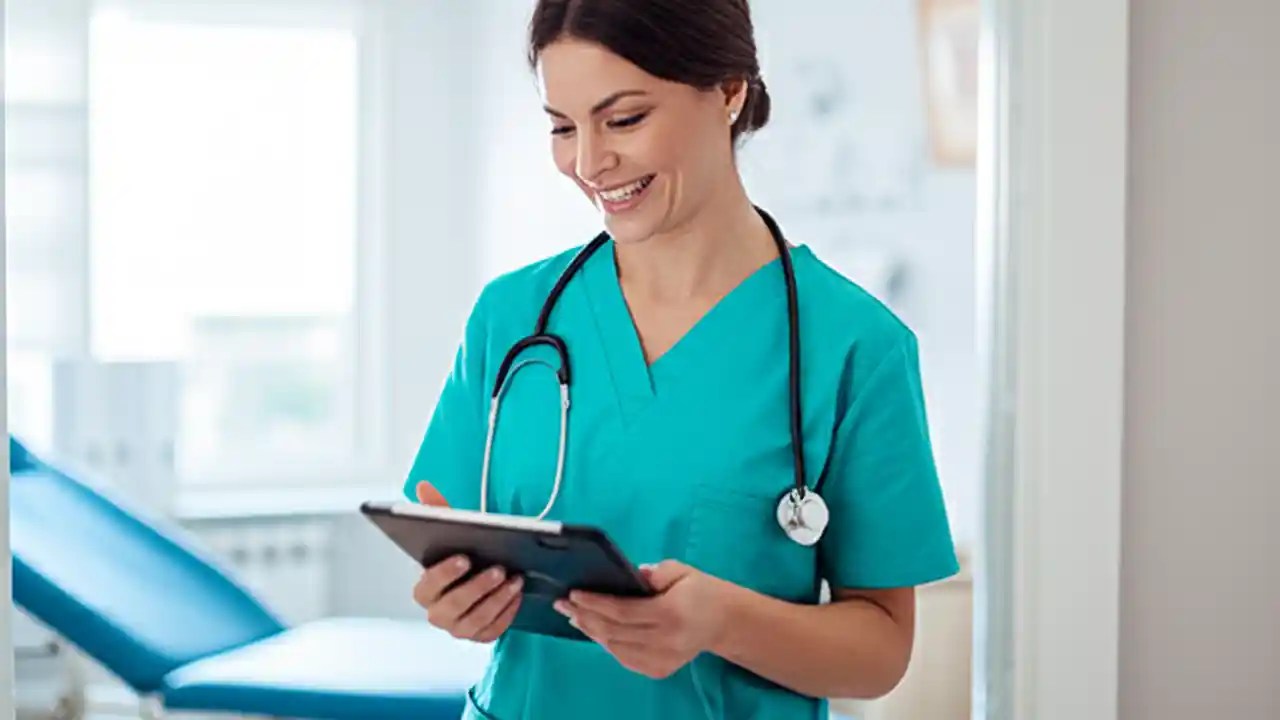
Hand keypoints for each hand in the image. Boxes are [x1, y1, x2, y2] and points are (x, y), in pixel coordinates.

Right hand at [410, 481, 522, 642]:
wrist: (478, 577)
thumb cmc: (462, 554)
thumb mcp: (450, 531)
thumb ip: (436, 510)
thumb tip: (424, 487)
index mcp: (425, 590)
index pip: (428, 586)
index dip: (445, 574)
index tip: (465, 558)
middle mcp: (437, 613)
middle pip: (453, 606)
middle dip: (477, 587)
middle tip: (499, 569)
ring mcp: (458, 628)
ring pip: (475, 621)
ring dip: (497, 600)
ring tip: (515, 580)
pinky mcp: (480, 635)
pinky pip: (493, 631)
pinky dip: (507, 614)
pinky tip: (517, 595)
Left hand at [555, 560, 734, 679]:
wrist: (726, 621)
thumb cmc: (701, 590)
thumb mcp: (680, 570)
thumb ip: (651, 573)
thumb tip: (620, 579)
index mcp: (671, 613)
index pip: (622, 611)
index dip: (595, 603)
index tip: (574, 593)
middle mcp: (666, 641)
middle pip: (614, 632)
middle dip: (585, 616)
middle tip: (564, 604)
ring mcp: (662, 660)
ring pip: (616, 649)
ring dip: (591, 632)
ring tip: (575, 616)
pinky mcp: (660, 670)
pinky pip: (625, 659)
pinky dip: (607, 645)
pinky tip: (595, 631)